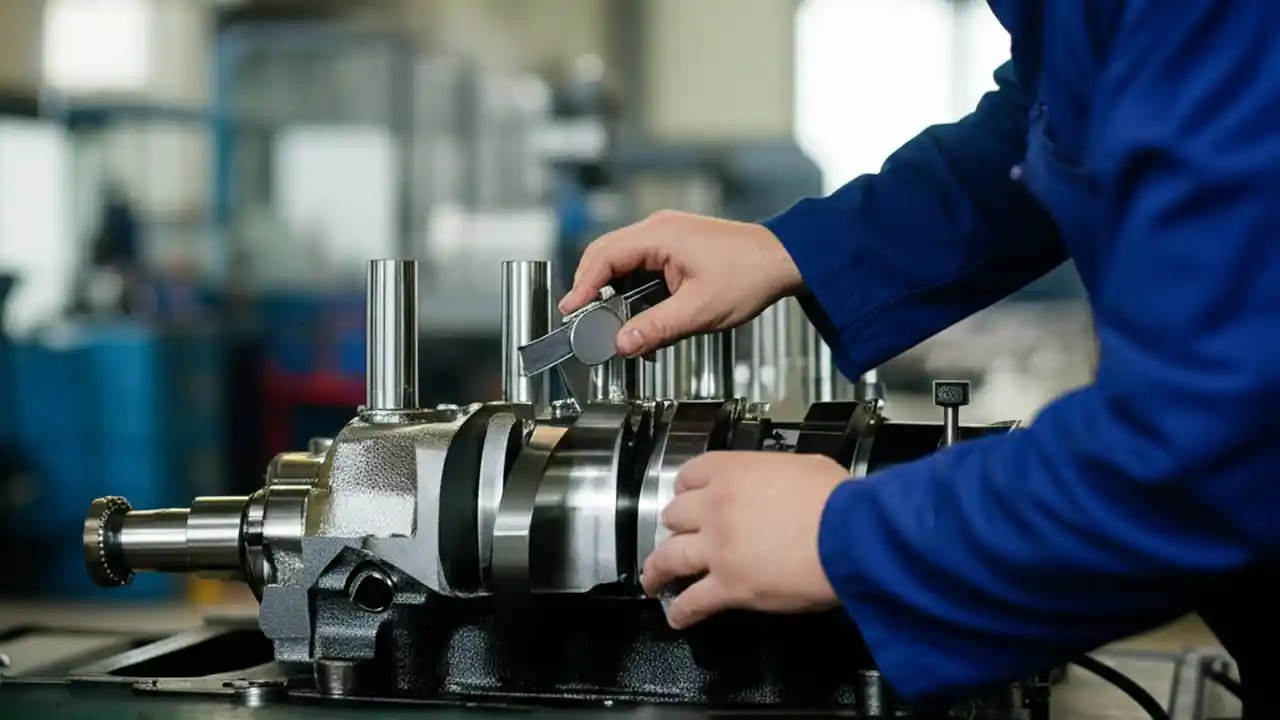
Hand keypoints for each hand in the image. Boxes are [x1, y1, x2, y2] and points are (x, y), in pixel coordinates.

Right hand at [559, 210, 802, 357]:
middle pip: (606, 257)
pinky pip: (641, 268)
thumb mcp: (699, 311)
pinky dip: (634, 293)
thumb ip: (655, 328)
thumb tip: (621, 343)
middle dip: (592, 290)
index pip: (603, 257)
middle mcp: (657, 230)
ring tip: (613, 327)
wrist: (784, 260)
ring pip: (623, 264)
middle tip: (582, 322)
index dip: (582, 285)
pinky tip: (640, 318)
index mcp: (659, 235)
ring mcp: (666, 237)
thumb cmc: (750, 275)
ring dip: (615, 295)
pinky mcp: (675, 249)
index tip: (571, 311)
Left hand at [640, 451, 848, 628]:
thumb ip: (776, 476)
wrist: (848, 535)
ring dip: (657, 570)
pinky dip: (682, 612)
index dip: (686, 489)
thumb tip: (782, 486)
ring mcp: (717, 548)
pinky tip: (678, 617)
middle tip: (680, 538)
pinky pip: (692, 601)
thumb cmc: (837, 499)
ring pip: (669, 558)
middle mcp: (715, 506)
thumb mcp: (804, 467)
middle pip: (675, 516)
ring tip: (654, 580)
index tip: (688, 499)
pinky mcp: (728, 586)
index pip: (690, 474)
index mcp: (732, 472)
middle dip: (676, 527)